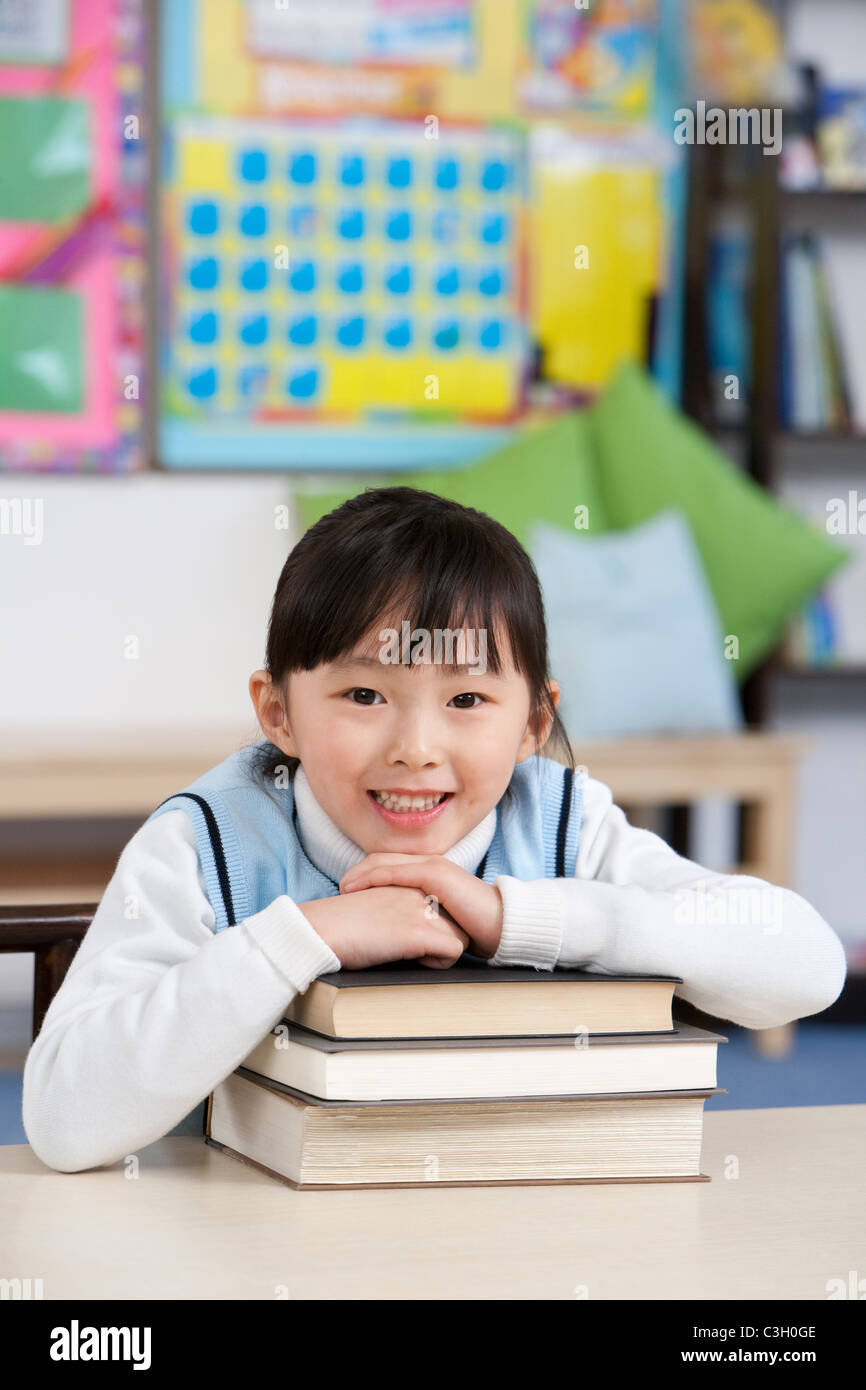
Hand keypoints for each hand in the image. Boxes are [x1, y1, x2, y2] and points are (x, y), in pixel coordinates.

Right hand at [298, 886, 469, 970]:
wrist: (320, 929)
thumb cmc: (337, 925)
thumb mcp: (372, 905)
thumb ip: (393, 908)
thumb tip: (404, 927)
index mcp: (405, 883)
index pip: (441, 902)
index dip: (435, 923)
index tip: (415, 936)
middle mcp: (417, 892)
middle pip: (455, 917)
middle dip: (444, 936)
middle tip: (417, 949)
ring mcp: (420, 911)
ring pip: (460, 933)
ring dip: (443, 949)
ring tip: (415, 957)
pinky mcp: (418, 933)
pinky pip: (454, 950)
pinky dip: (440, 962)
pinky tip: (414, 961)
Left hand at [339, 854, 503, 959]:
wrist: (501, 923)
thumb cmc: (474, 925)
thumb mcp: (441, 916)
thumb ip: (423, 912)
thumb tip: (402, 927)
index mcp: (431, 869)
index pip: (389, 863)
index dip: (366, 873)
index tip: (347, 888)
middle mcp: (429, 862)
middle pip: (382, 859)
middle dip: (357, 872)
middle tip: (340, 888)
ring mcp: (432, 865)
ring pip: (384, 862)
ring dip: (359, 874)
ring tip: (343, 888)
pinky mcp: (434, 874)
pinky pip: (395, 872)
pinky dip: (373, 878)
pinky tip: (357, 887)